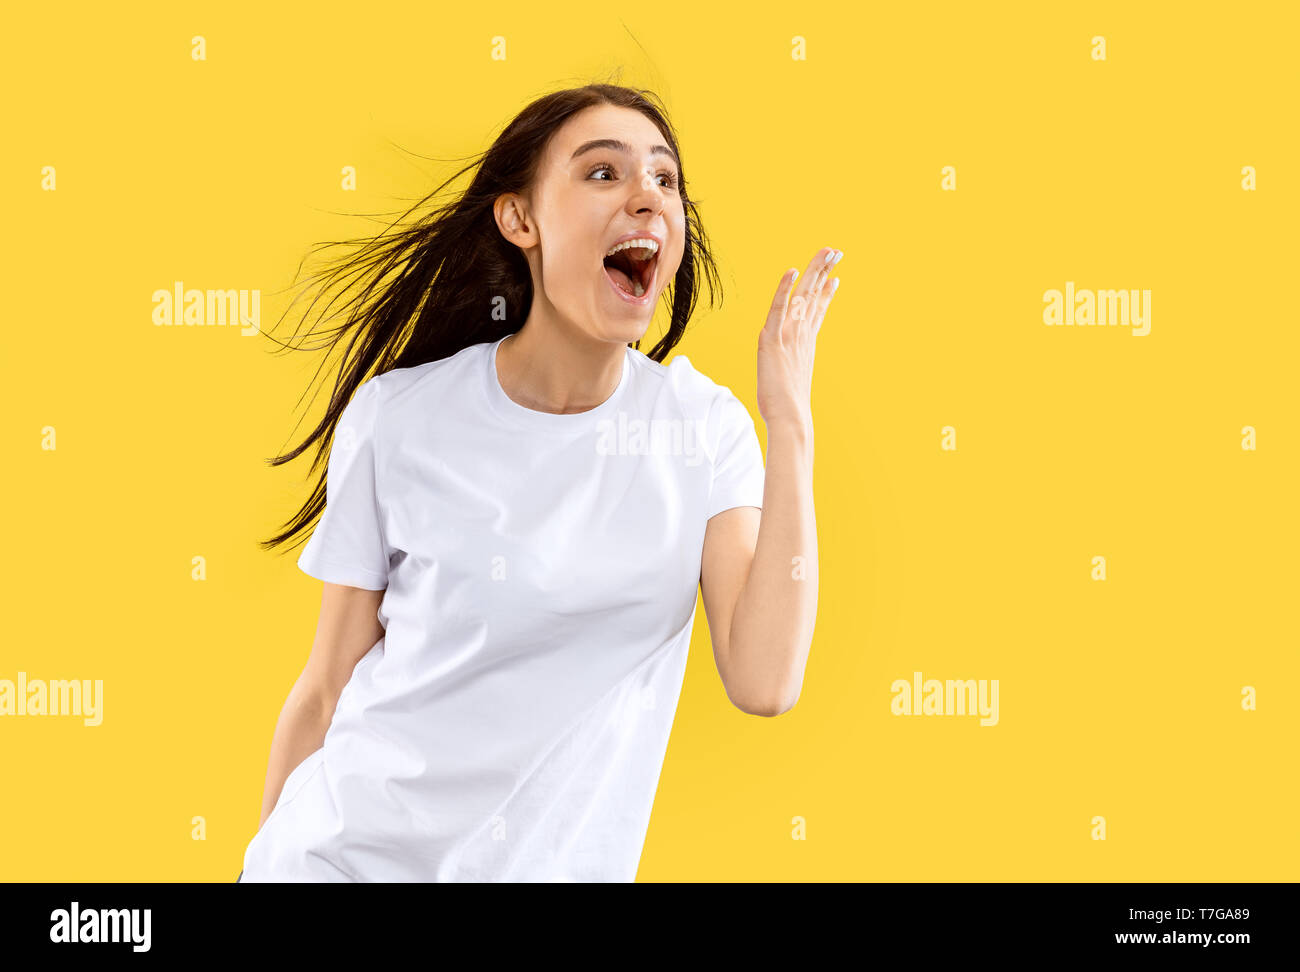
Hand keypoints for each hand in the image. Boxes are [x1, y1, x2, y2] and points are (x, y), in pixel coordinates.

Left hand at [756, 246, 841, 429]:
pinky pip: (779, 309)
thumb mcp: (791, 379)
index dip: (826, 292)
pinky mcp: (773, 339)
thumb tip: (792, 365)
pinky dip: (785, 289)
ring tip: (827, 251)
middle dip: (825, 272)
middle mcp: (801, 335)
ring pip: (803, 295)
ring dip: (814, 271)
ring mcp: (789, 335)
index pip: (817, 310)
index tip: (835, 276)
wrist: (790, 418)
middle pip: (815, 296)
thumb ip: (793, 366)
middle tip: (836, 251)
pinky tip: (791, 271)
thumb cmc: (787, 407)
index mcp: (805, 343)